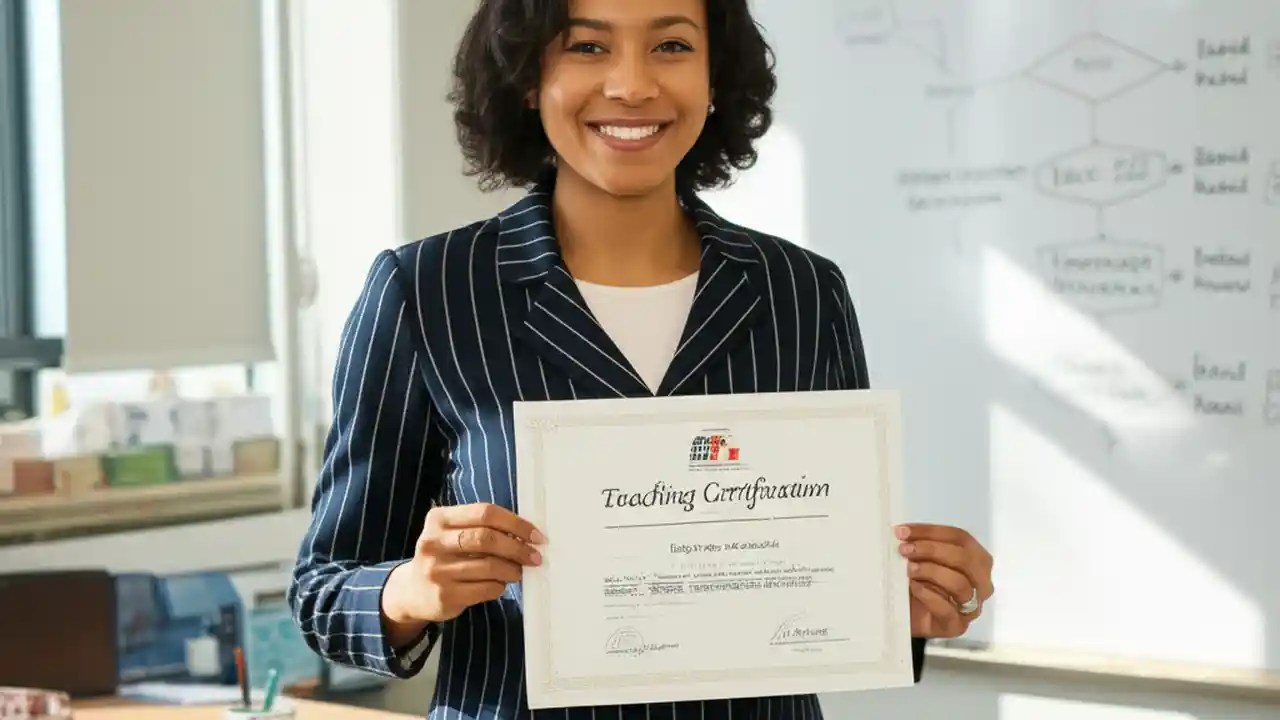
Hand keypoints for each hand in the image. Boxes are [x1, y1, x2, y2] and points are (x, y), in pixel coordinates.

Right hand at [383, 503, 544, 629]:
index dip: (515, 523)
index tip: (535, 535)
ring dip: (512, 569)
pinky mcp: (444, 596)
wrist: (412, 591)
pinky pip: (485, 589)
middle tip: (534, 556)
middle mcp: (433, 542)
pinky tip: (500, 584)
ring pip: (489, 566)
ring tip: (518, 571)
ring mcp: (436, 570)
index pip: (484, 512)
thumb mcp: (452, 534)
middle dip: (517, 548)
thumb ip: (481, 528)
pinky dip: (500, 586)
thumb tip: (525, 534)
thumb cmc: (444, 556)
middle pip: (487, 538)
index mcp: (438, 519)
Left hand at [896, 523, 993, 638]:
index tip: (903, 531)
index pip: (960, 538)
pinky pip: (947, 609)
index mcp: (976, 559)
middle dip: (932, 550)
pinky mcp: (956, 626)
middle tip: (905, 549)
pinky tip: (914, 587)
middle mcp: (980, 582)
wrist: (906, 617)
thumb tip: (904, 532)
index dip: (931, 532)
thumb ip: (921, 544)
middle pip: (965, 559)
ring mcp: (971, 607)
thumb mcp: (920, 559)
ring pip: (960, 584)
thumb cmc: (918, 582)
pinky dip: (929, 595)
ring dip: (931, 572)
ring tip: (909, 569)